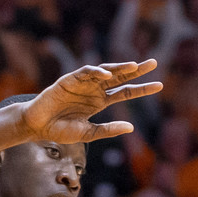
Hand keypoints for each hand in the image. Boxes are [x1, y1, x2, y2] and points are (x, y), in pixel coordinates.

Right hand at [17, 60, 162, 142]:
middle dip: (136, 70)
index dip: (142, 88)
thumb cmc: (61, 130)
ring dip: (119, 68)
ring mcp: (83, 83)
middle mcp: (95, 90)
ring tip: (135, 66)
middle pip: (120, 77)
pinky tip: (107, 75)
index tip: (160, 85)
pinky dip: (96, 72)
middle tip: (154, 62)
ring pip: (105, 71)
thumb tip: (132, 128)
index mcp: (100, 101)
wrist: (37, 126)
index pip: (125, 92)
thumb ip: (108, 130)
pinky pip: (85, 73)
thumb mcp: (88, 133)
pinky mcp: (69, 80)